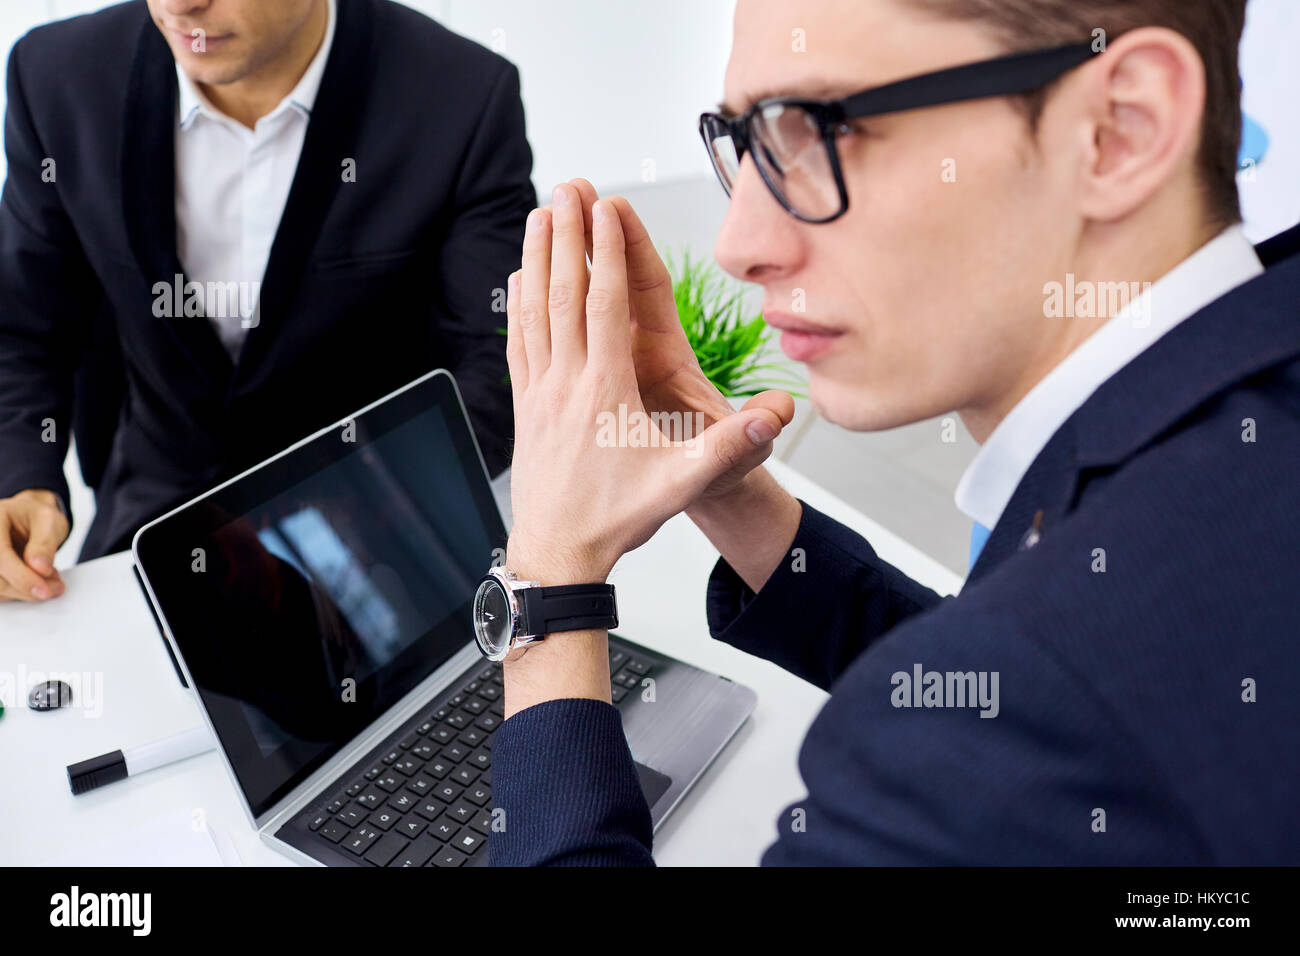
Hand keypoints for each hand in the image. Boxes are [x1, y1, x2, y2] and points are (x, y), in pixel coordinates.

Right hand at [0, 489, 67, 601]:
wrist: (29, 519)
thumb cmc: (36, 516)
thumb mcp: (49, 521)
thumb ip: (44, 543)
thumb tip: (40, 568)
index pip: (0, 556)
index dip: (21, 577)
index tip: (43, 589)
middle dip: (28, 588)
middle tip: (56, 587)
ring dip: (27, 592)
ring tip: (51, 580)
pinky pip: (2, 592)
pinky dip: (22, 592)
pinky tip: (39, 582)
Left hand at [503, 184, 792, 583]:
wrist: (557, 555)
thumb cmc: (617, 519)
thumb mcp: (682, 485)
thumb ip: (730, 448)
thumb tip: (774, 415)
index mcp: (605, 390)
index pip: (604, 306)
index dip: (605, 251)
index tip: (603, 207)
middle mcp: (566, 382)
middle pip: (563, 293)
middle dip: (565, 235)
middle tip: (565, 187)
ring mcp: (539, 392)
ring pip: (534, 310)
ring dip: (536, 258)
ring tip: (538, 214)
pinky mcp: (526, 406)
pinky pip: (520, 340)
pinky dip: (520, 302)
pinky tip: (519, 280)